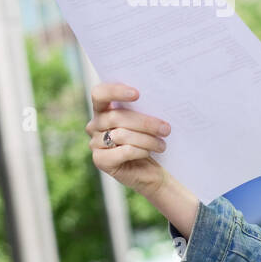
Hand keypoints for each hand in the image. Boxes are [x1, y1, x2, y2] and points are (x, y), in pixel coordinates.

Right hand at [86, 82, 171, 201]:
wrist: (150, 171)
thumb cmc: (148, 140)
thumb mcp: (146, 122)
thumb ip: (142, 109)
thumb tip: (154, 99)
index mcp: (103, 108)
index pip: (100, 93)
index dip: (115, 91)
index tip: (137, 94)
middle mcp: (95, 124)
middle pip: (116, 117)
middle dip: (145, 122)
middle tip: (166, 129)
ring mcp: (95, 143)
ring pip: (122, 135)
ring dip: (147, 139)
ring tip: (162, 144)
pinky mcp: (100, 160)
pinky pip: (124, 151)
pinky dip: (140, 151)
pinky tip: (149, 153)